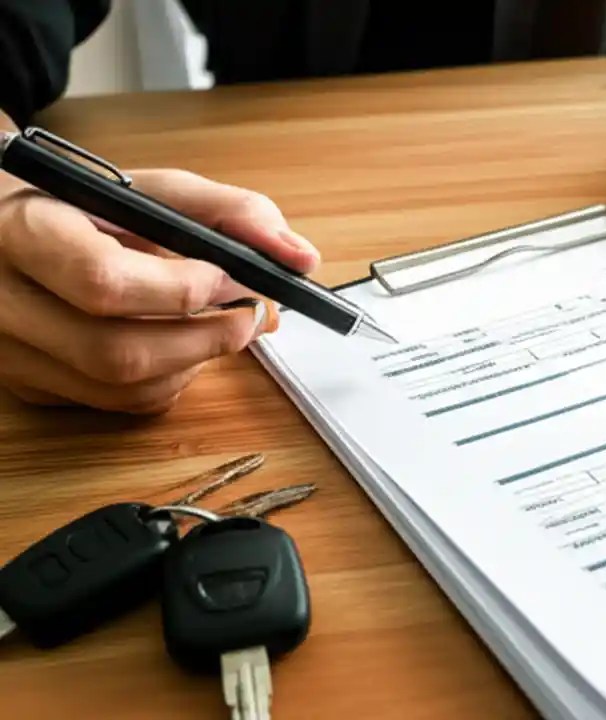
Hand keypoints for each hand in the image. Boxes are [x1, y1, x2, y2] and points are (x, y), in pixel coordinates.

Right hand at [0, 169, 319, 413]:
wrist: (6, 227)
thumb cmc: (80, 204)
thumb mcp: (148, 189)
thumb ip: (230, 213)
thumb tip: (299, 258)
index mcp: (23, 230)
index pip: (103, 281)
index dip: (182, 289)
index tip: (231, 276)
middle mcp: (4, 298)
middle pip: (116, 352)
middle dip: (206, 338)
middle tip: (252, 314)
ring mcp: (11, 351)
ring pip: (121, 388)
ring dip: (195, 362)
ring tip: (220, 324)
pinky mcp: (28, 384)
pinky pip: (115, 403)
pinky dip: (169, 380)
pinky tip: (180, 344)